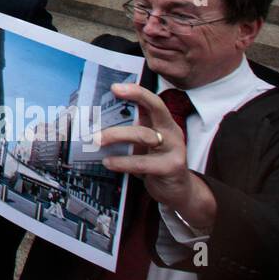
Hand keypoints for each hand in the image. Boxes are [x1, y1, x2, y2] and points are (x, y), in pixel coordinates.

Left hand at [99, 83, 215, 228]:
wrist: (180, 191)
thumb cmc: (157, 163)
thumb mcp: (145, 145)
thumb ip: (131, 131)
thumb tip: (98, 122)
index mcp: (165, 123)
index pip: (154, 101)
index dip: (137, 91)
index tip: (115, 87)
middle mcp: (172, 132)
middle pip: (155, 109)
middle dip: (129, 105)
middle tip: (105, 106)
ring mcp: (174, 149)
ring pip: (144, 135)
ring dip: (117, 135)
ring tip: (98, 140)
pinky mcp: (171, 168)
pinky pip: (143, 163)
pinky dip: (122, 162)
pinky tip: (109, 162)